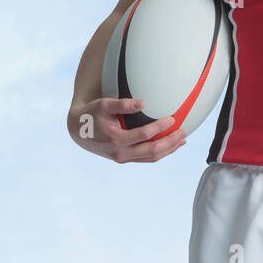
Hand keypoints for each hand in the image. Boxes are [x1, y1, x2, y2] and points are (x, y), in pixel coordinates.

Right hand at [69, 97, 186, 162]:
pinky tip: (169, 146)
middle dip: (171, 142)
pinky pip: (146, 158)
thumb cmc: (92, 114)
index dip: (160, 127)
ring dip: (168, 150)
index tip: (172, 119)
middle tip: (184, 132)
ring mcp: (123, 158)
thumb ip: (123, 104)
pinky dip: (160, 153)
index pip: (145, 135)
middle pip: (152, 151)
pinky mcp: (124, 159)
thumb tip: (143, 103)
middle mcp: (121, 153)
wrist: (78, 131)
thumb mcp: (103, 105)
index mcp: (117, 140)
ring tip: (182, 140)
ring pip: (151, 158)